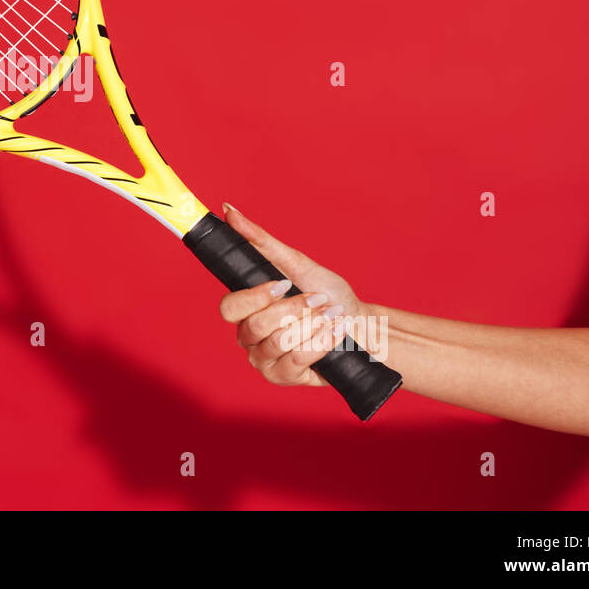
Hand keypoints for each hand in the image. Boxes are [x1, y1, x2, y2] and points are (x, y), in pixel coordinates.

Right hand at [217, 203, 365, 387]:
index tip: (283, 284)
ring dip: (311, 326)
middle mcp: (248, 336)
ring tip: (330, 316)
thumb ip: (259, 241)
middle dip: (293, 311)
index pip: (228, 308)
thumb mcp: (295, 263)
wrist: (359, 324)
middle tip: (317, 300)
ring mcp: (264, 359)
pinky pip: (296, 361)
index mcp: (246, 309)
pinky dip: (320, 343)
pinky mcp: (284, 377)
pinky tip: (333, 333)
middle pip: (253, 327)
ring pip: (276, 344)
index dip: (255, 297)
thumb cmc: (327, 293)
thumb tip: (229, 211)